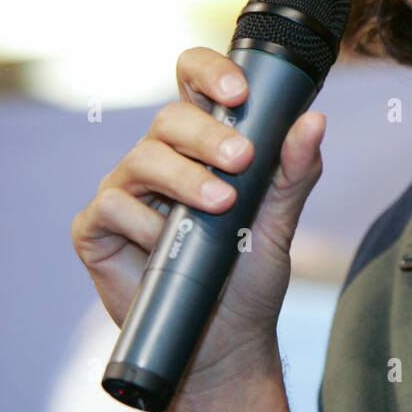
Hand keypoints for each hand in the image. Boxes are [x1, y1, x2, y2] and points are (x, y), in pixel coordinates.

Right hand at [71, 46, 325, 410]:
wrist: (226, 339)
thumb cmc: (248, 271)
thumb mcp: (280, 219)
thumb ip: (294, 170)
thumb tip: (314, 120)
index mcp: (201, 141)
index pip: (193, 81)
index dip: (210, 72)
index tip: (240, 93)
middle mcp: (159, 157)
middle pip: (169, 118)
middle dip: (207, 135)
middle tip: (242, 161)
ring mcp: (124, 191)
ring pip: (141, 158)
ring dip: (184, 178)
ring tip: (220, 206)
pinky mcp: (97, 229)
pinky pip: (110, 207)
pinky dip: (143, 222)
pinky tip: (167, 245)